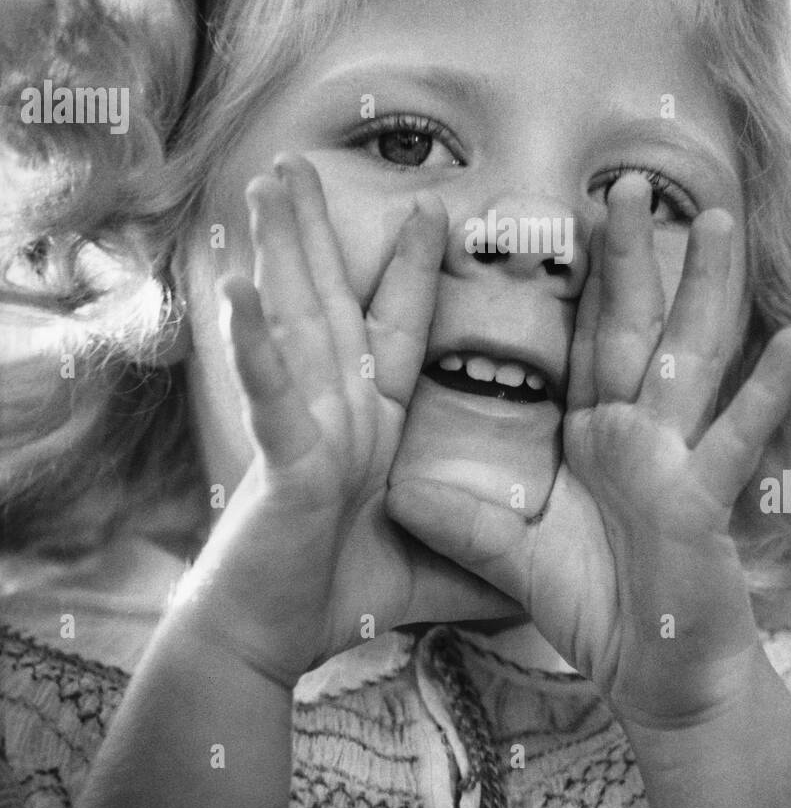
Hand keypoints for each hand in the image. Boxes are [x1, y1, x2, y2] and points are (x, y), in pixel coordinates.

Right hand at [177, 154, 517, 685]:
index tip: (431, 212)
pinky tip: (237, 290)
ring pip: (297, 324)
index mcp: (370, 424)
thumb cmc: (333, 598)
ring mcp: (307, 429)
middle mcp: (336, 410)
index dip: (410, 270)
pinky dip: (256, 346)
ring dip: (282, 253)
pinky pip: (273, 397)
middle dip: (316, 230)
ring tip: (269, 187)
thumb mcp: (427, 568)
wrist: (266, 645)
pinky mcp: (285, 464)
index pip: (394, 330)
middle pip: (330, 301)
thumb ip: (477, 553)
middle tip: (300, 163)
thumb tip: (536, 573)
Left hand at [386, 176, 790, 727]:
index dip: (580, 280)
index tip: (575, 213)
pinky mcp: (704, 500)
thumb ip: (466, 525)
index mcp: (595, 434)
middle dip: (636, 256)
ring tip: (718, 224)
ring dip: (705, 291)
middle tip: (633, 182)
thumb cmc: (599, 611)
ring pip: (690, 358)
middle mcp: (638, 432)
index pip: (584, 340)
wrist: (658, 679)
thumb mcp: (516, 562)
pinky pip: (736, 437)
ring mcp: (677, 458)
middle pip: (635, 326)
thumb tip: (399, 491)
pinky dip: (765, 392)